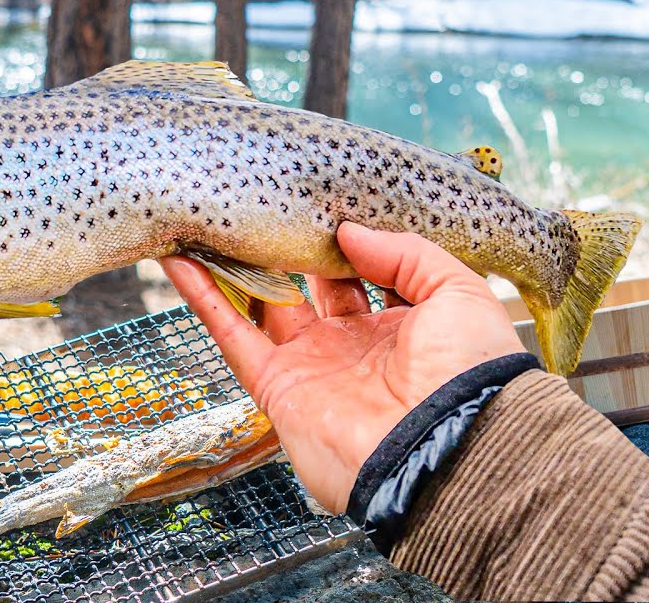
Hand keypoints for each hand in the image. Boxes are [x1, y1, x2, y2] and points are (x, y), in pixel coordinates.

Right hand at [160, 222, 523, 513]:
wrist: (447, 447)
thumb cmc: (467, 373)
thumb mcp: (459, 292)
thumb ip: (406, 253)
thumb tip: (350, 232)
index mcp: (401, 327)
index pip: (361, 274)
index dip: (341, 240)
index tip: (317, 201)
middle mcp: (352, 346)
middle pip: (306, 287)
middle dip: (285, 249)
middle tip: (261, 203)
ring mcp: (312, 367)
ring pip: (262, 305)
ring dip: (234, 266)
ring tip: (209, 219)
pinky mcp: (277, 388)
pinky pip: (233, 336)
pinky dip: (204, 298)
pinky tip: (181, 260)